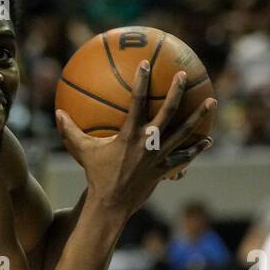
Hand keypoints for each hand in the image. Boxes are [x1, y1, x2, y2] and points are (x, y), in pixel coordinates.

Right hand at [55, 62, 215, 214]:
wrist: (111, 205)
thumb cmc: (95, 176)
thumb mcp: (82, 152)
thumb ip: (70, 131)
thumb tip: (57, 112)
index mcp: (130, 135)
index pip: (137, 102)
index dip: (141, 82)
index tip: (145, 64)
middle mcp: (148, 143)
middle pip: (168, 112)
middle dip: (177, 91)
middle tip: (184, 75)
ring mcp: (159, 156)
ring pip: (183, 132)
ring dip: (199, 116)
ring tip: (212, 101)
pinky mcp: (164, 169)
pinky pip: (183, 157)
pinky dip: (195, 149)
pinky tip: (207, 141)